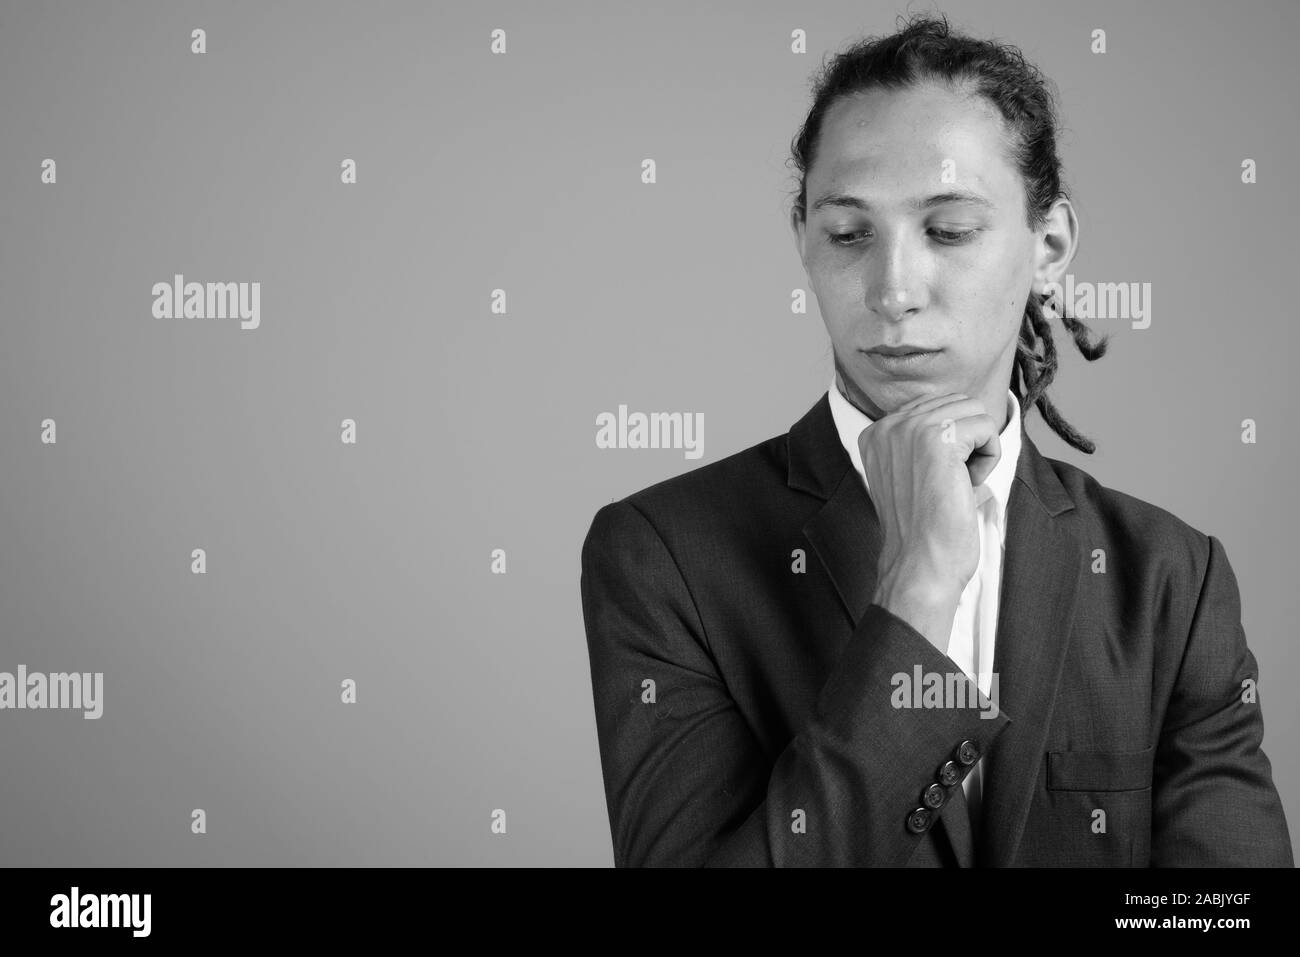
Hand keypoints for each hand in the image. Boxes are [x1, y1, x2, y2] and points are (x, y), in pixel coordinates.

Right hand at [859, 392, 1000, 652]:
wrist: (920, 566)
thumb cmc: (924, 531)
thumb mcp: (913, 476)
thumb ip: (926, 443)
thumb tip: (972, 417)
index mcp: (876, 433)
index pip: (935, 406)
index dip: (952, 443)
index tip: (935, 480)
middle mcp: (888, 425)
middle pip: (957, 402)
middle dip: (968, 440)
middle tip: (951, 482)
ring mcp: (910, 429)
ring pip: (974, 410)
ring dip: (979, 448)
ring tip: (959, 483)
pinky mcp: (938, 439)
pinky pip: (987, 426)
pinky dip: (989, 457)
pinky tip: (969, 484)